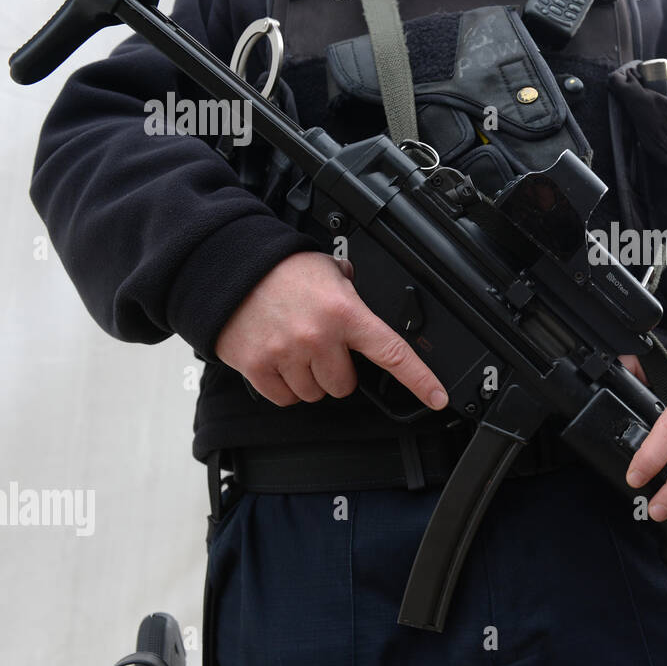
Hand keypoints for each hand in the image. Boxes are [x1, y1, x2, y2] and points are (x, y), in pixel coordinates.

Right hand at [214, 250, 448, 409]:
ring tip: (295, 349)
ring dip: (308, 379)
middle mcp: (319, 337)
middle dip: (336, 371)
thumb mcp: (329, 270)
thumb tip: (363, 296)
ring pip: (314, 394)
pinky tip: (278, 360)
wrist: (228, 267)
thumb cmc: (280, 269)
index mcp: (345, 313)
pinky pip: (284, 398)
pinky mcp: (258, 367)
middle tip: (321, 347)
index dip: (420, 380)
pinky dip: (283, 386)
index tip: (438, 398)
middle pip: (344, 385)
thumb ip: (352, 290)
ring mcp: (288, 354)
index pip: (392, 352)